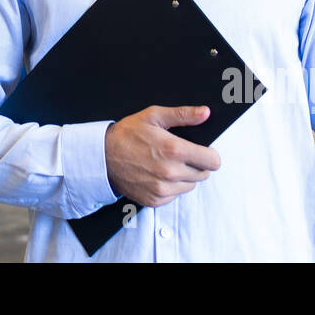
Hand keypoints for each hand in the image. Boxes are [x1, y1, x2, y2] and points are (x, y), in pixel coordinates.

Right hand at [104, 105, 220, 207]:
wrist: (102, 156)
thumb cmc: (127, 134)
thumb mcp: (154, 116)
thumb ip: (183, 115)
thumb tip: (205, 113)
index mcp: (174, 150)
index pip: (213, 161)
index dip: (210, 154)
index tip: (202, 150)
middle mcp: (171, 173)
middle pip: (204, 174)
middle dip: (196, 164)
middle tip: (179, 155)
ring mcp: (162, 189)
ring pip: (190, 185)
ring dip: (184, 176)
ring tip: (165, 163)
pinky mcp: (155, 200)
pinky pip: (175, 196)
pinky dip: (171, 187)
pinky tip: (157, 174)